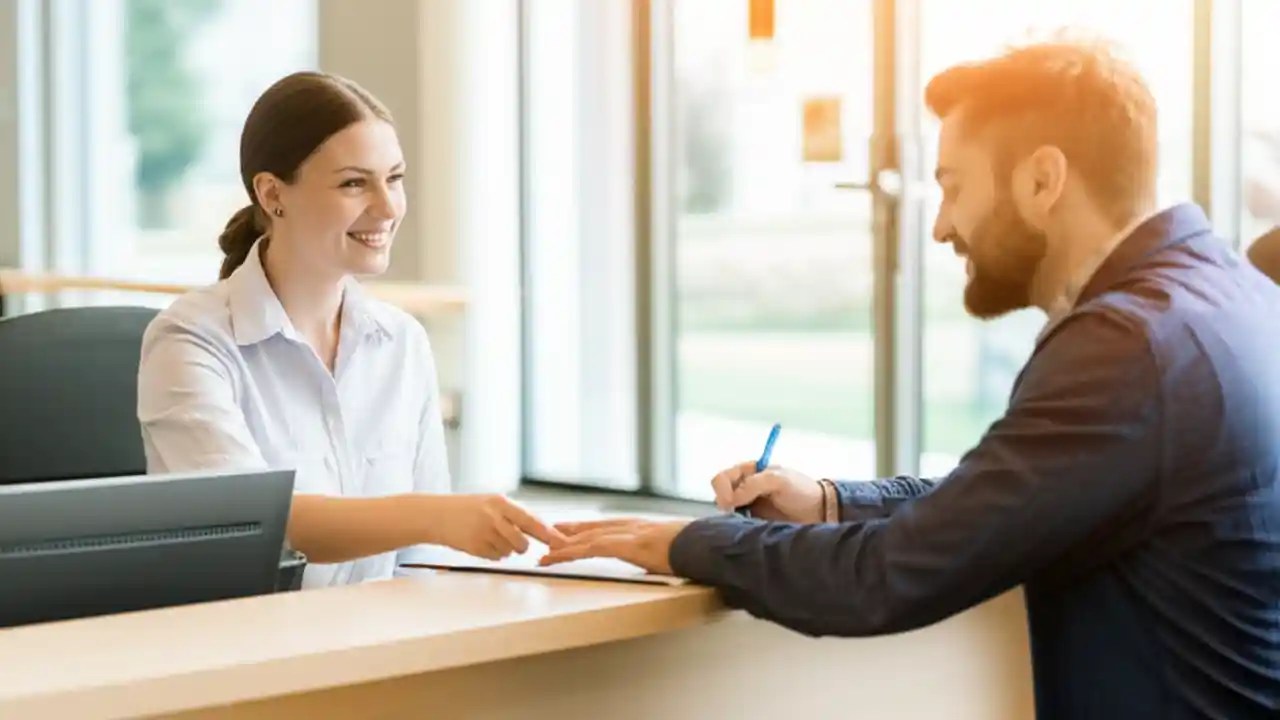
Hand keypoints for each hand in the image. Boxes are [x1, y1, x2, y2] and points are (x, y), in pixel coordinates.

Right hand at [422, 494, 566, 559]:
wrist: (437, 515)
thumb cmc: (468, 508)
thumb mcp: (492, 503)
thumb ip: (515, 514)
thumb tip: (542, 528)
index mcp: (501, 503)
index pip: (531, 520)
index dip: (547, 533)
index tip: (560, 542)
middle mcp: (493, 517)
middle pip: (522, 543)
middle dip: (521, 545)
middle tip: (511, 538)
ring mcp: (484, 534)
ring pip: (509, 552)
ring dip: (505, 548)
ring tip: (489, 535)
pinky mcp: (475, 548)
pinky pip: (496, 557)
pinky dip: (493, 553)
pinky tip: (480, 541)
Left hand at [537, 519, 690, 574]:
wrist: (707, 545)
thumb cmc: (697, 549)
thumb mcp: (674, 551)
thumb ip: (660, 555)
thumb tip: (656, 563)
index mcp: (642, 527)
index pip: (608, 526)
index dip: (587, 528)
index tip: (570, 531)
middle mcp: (631, 526)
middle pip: (593, 528)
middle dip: (570, 532)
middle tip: (549, 536)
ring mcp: (628, 533)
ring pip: (587, 538)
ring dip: (564, 546)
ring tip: (545, 554)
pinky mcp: (627, 545)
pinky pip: (592, 549)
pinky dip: (572, 552)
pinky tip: (558, 557)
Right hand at [711, 461, 822, 522]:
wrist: (819, 513)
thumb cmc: (801, 491)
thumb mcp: (780, 480)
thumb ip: (754, 484)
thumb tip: (731, 499)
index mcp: (749, 471)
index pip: (723, 478)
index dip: (723, 490)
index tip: (731, 503)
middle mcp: (744, 487)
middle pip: (720, 494)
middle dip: (723, 504)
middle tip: (734, 514)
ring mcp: (747, 506)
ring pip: (725, 510)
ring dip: (729, 516)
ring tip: (743, 522)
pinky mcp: (752, 522)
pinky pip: (736, 524)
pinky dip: (736, 526)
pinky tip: (745, 529)